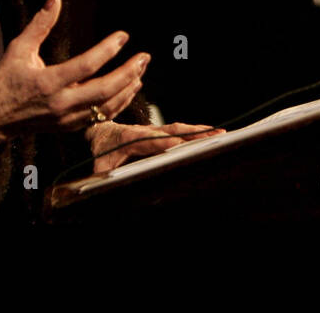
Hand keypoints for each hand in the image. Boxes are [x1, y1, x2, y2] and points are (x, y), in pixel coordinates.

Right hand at [0, 0, 147, 148]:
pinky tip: (129, 89)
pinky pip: (100, 117)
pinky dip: (118, 104)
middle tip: (144, 57)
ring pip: (106, 107)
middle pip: (104, 90)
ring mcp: (66, 119)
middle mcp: (60, 103)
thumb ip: (40, 24)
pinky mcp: (69, 127)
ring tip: (141, 71)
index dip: (108, 51)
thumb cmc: (6, 80)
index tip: (123, 36)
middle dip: (128, 73)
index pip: (86, 66)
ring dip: (128, 88)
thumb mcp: (18, 48)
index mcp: (47, 82)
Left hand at [84, 121, 224, 173]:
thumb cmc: (102, 151)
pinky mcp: (159, 130)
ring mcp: (153, 129)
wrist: (101, 130)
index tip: (181, 145)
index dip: (166, 142)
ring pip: (178, 128)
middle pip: (172, 131)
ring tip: (219, 132)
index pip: (151, 140)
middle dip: (193, 133)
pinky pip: (178, 129)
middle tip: (214, 135)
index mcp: (130, 138)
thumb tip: (101, 191)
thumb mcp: (99, 166)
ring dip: (198, 130)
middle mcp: (145, 131)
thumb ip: (102, 178)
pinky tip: (210, 133)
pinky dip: (194, 131)